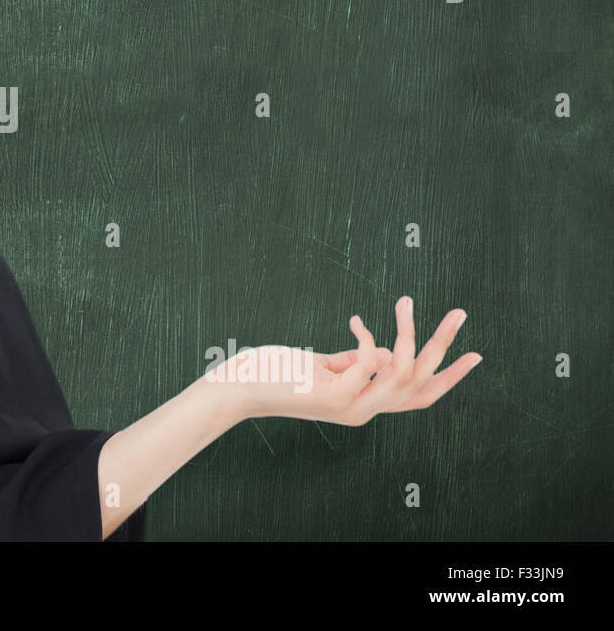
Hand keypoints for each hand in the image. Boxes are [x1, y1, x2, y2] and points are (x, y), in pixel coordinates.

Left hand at [207, 296, 481, 425]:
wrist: (238, 389)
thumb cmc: (276, 373)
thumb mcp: (323, 366)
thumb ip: (354, 360)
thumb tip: (385, 350)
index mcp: (363, 406)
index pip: (418, 397)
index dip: (449, 377)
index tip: (474, 353)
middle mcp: (362, 412)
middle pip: (419, 383)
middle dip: (444, 347)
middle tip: (460, 313)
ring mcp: (348, 407)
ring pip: (401, 373)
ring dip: (409, 333)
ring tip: (406, 301)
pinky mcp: (332, 395)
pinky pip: (367, 364)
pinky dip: (367, 339)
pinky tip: (355, 322)